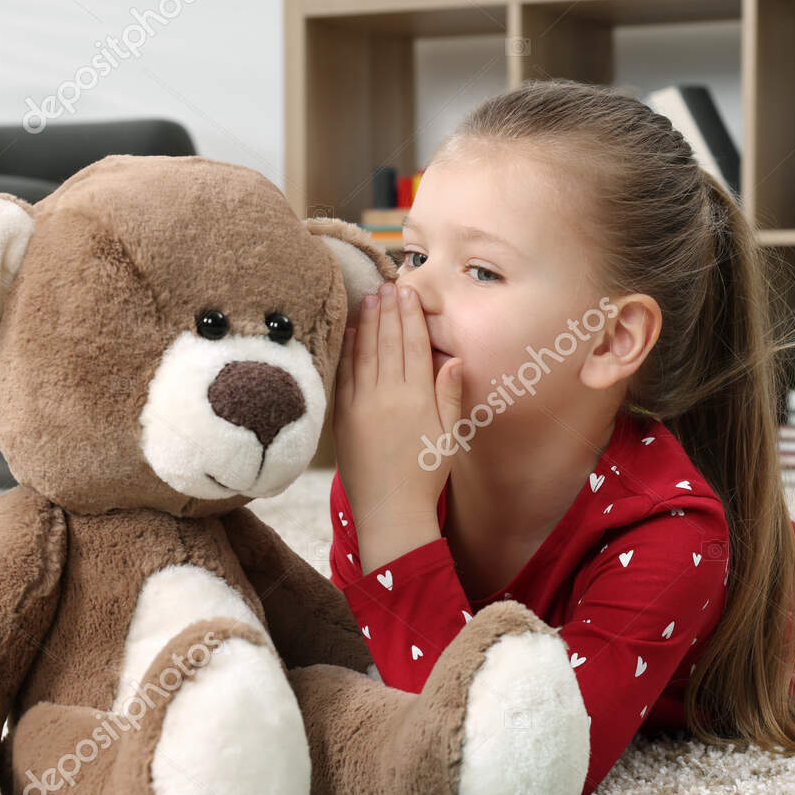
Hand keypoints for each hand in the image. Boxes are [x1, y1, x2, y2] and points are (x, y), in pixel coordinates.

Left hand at [334, 281, 463, 570]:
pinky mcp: (342, 417)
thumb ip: (449, 395)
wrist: (390, 511)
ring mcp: (361, 404)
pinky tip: (348, 331)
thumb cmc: (425, 475)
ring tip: (369, 298)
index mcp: (417, 398)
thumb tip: (453, 359)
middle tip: (388, 284)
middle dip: (388, 310)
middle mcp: (387, 395)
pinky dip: (346, 349)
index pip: (413, 345)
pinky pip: (343, 374)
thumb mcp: (448, 435)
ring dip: (366, 322)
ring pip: (363, 352)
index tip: (408, 292)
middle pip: (387, 342)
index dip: (410, 316)